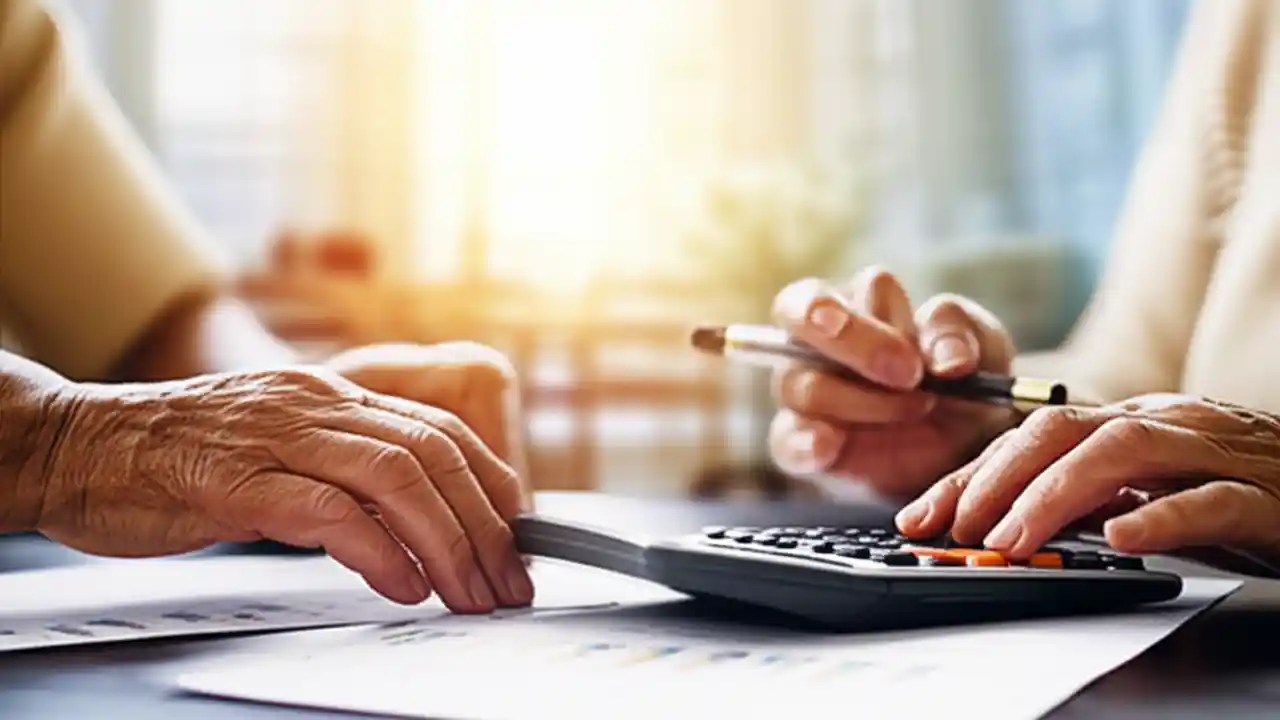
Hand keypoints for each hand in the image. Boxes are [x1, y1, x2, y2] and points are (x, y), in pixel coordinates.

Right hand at [30, 365, 533, 611]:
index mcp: (332, 397)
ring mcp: (276, 437)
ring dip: (446, 542)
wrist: (79, 446)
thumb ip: (342, 474)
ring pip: (394, 478)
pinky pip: (326, 512)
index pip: (439, 432)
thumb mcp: (280, 451)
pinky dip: (377, 551)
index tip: (518, 538)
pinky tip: (402, 585)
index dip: (491, 486)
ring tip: (469, 593)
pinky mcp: (235, 480)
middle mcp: (315, 405)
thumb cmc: (179, 458)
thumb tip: (413, 525)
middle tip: (507, 583)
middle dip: (483, 526)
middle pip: (432, 456)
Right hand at [768, 268, 1018, 497]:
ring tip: (914, 410)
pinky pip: (787, 442)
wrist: (971, 442)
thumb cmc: (963, 377)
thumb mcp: (979, 345)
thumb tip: (946, 358)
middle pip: (797, 329)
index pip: (815, 297)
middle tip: (908, 376)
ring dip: (858, 401)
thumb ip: (957, 333)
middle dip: (850, 344)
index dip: (854, 321)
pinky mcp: (806, 445)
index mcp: (850, 306)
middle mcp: (816, 347)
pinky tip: (830, 447)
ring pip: (800, 386)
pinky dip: (805, 444)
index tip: (909, 359)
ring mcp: (806, 396)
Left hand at [896, 394, 1279, 564]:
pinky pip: (1210, 499)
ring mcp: (1215, 454)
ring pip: (1123, 452)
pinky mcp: (1266, 496)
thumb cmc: (1237, 492)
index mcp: (1130, 423)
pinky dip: (1161, 516)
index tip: (920, 516)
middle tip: (956, 529)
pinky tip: (1121, 536)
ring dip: (1054, 494)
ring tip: (1011, 539)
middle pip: (1062, 430)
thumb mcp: (1148, 492)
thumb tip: (1003, 523)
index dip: (970, 476)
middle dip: (996, 478)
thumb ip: (1086, 498)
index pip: (1031, 437)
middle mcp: (1164, 425)